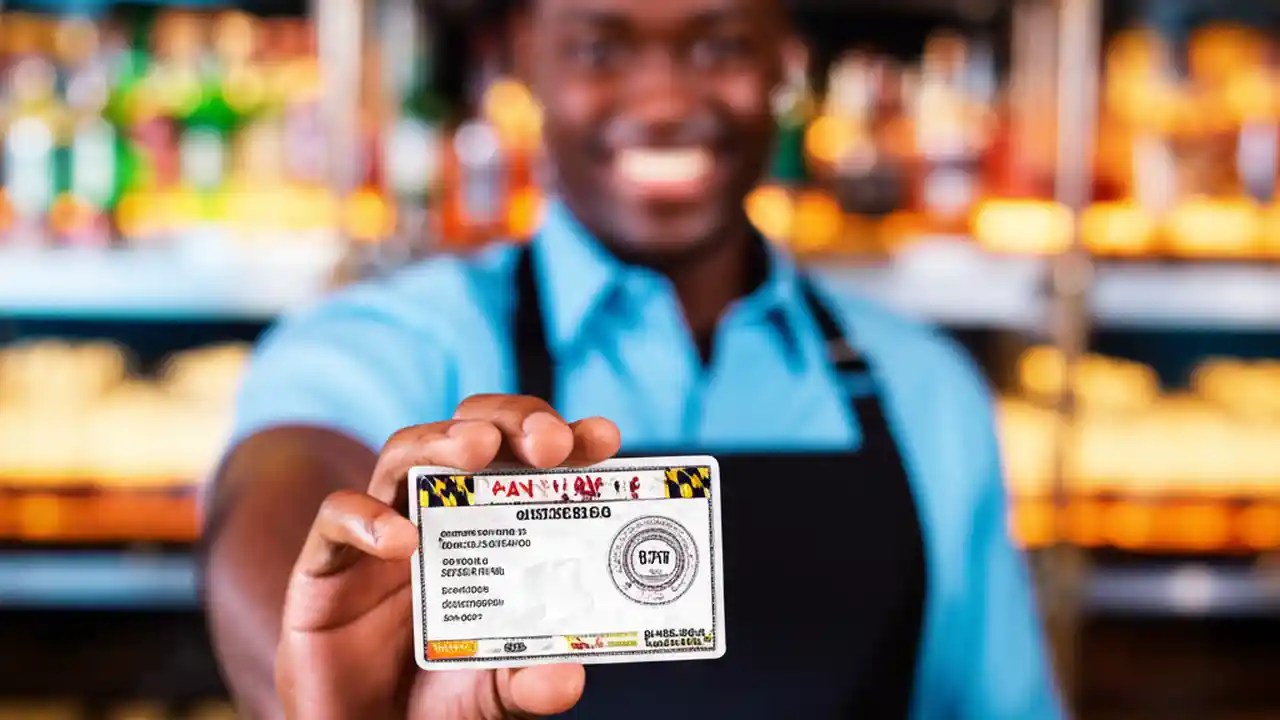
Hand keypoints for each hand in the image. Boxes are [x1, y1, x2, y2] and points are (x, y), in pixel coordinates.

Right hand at [275, 395, 621, 718]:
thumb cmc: (438, 693)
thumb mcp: (496, 694)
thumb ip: (529, 684)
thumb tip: (567, 678)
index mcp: (490, 529)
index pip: (528, 463)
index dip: (567, 440)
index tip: (604, 438)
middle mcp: (437, 515)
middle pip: (469, 433)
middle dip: (510, 421)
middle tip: (549, 440)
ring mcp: (379, 532)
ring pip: (403, 454)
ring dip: (440, 442)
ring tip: (476, 449)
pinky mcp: (325, 563)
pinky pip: (336, 520)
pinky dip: (366, 520)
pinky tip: (401, 541)